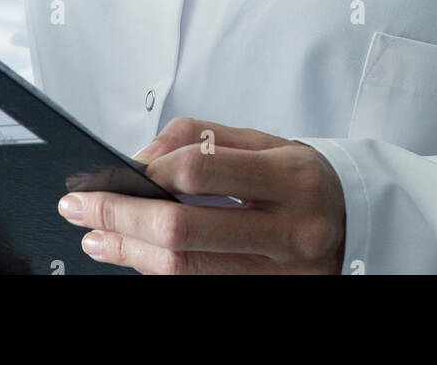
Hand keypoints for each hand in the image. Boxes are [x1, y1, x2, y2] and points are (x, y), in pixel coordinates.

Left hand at [58, 116, 345, 274]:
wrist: (356, 221)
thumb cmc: (304, 178)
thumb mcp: (267, 140)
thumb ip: (204, 139)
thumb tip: (145, 158)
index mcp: (292, 178)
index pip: (203, 172)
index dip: (153, 173)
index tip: (119, 172)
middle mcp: (290, 232)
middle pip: (185, 232)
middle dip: (121, 219)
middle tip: (80, 207)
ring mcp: (280, 276)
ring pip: (186, 271)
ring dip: (130, 254)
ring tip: (96, 237)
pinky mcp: (267, 297)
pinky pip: (200, 288)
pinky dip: (159, 272)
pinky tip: (135, 257)